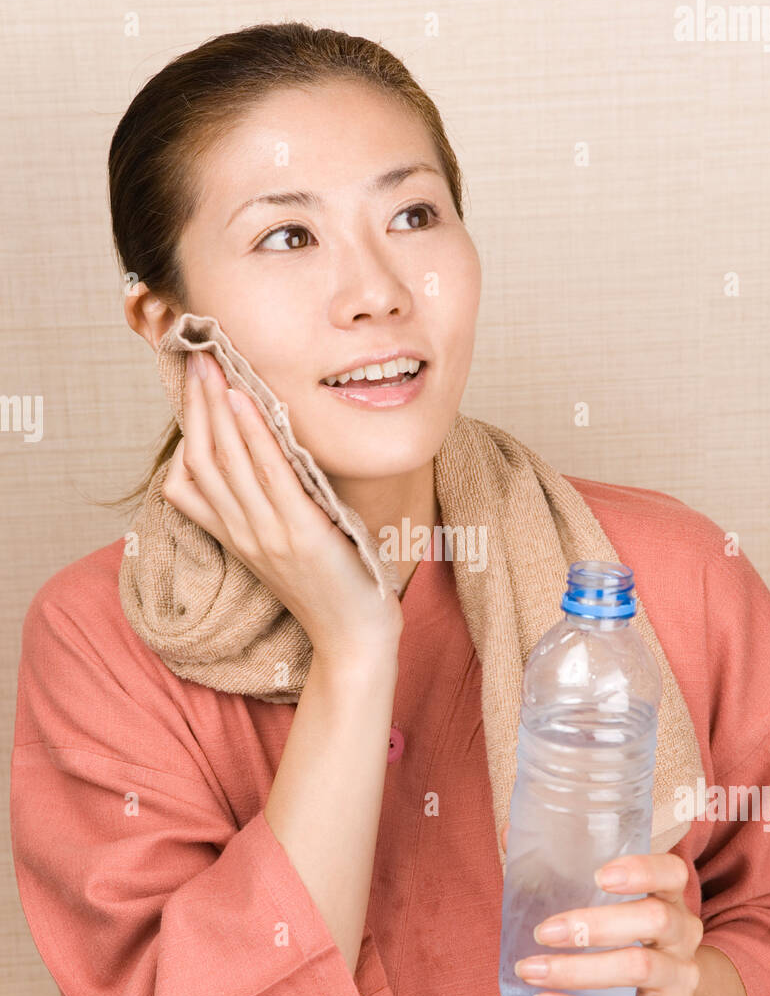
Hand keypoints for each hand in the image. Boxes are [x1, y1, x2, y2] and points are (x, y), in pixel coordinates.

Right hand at [162, 352, 403, 663]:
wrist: (354, 640)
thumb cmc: (331, 588)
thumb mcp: (287, 546)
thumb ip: (271, 509)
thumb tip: (271, 459)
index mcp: (235, 536)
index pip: (190, 477)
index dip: (188, 428)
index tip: (191, 387)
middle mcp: (243, 533)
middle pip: (204, 458)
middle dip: (198, 404)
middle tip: (196, 356)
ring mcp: (268, 534)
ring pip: (229, 460)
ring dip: (218, 407)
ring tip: (213, 364)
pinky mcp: (300, 534)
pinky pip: (271, 474)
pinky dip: (255, 434)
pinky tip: (246, 401)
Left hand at [502, 820, 703, 995]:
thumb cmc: (626, 946)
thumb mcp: (611, 912)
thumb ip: (563, 875)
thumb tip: (507, 833)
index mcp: (668, 899)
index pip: (672, 873)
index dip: (642, 870)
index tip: (599, 875)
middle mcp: (683, 936)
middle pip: (654, 919)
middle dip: (594, 924)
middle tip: (543, 932)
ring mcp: (681, 980)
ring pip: (638, 968)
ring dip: (577, 970)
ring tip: (530, 970)